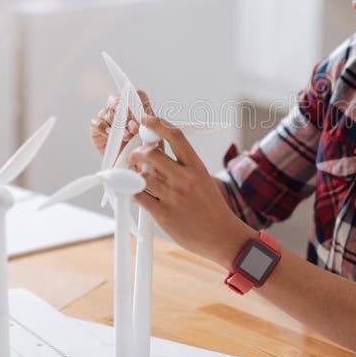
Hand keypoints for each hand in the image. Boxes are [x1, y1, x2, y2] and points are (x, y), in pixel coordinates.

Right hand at [89, 90, 154, 156]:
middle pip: (121, 101)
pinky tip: (112, 136)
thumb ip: (154, 129)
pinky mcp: (97, 129)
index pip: (138, 96)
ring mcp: (108, 118)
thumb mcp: (154, 142)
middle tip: (135, 129)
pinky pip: (97, 122)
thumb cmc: (144, 154)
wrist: (132, 170)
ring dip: (119, 124)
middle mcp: (122, 111)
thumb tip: (151, 119)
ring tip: (127, 137)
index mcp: (138, 110)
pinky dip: (104, 128)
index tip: (143, 117)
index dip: (140, 103)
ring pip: (110, 111)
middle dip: (128, 115)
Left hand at [128, 114, 252, 266]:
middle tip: (135, 157)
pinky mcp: (164, 214)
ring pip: (141, 176)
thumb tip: (156, 153)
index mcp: (196, 166)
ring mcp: (174, 197)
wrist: (222, 235)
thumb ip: (182, 167)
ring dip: (133, 174)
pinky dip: (133, 192)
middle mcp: (185, 179)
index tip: (145, 121)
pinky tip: (137, 193)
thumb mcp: (202, 179)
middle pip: (152, 154)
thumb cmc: (210, 206)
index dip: (157, 124)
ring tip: (135, 177)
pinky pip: (139, 197)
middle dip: (137, 153)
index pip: (175, 136)